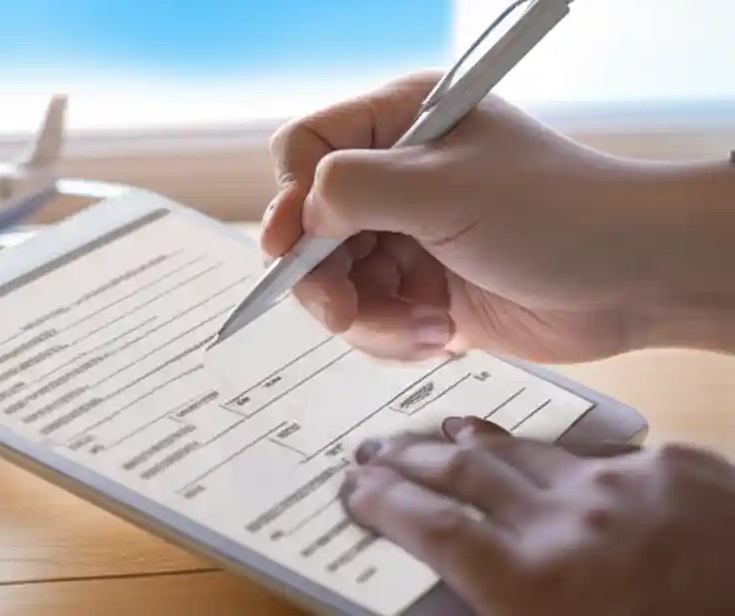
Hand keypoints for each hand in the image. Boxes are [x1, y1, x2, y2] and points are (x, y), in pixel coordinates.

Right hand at [261, 70, 734, 361]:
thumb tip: (298, 215)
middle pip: (308, 228)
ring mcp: (408, 234)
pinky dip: (391, 336)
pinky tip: (440, 336)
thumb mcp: (444, 188)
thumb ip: (353, 188)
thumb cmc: (558, 213)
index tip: (292, 249)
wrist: (639, 278)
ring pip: (334, 282)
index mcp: (398, 123)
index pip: (304, 151)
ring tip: (422, 329)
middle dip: (325, 279)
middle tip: (346, 315)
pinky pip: (369, 318)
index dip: (288, 200)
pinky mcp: (423, 288)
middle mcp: (395, 176)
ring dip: (366, 317)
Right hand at [341, 417, 734, 614]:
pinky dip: (566, 460)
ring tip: (440, 435)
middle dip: (409, 458)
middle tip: (373, 450)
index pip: (432, 526)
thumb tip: (460, 587)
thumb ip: (504, 604)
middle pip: (464, 473)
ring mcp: (626, 487)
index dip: (384, 502)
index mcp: (538, 588)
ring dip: (473, 443)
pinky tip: (552, 462)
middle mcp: (571, 525)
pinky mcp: (678, 467)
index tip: (356, 489)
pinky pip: (602, 457)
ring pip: (526, 451)